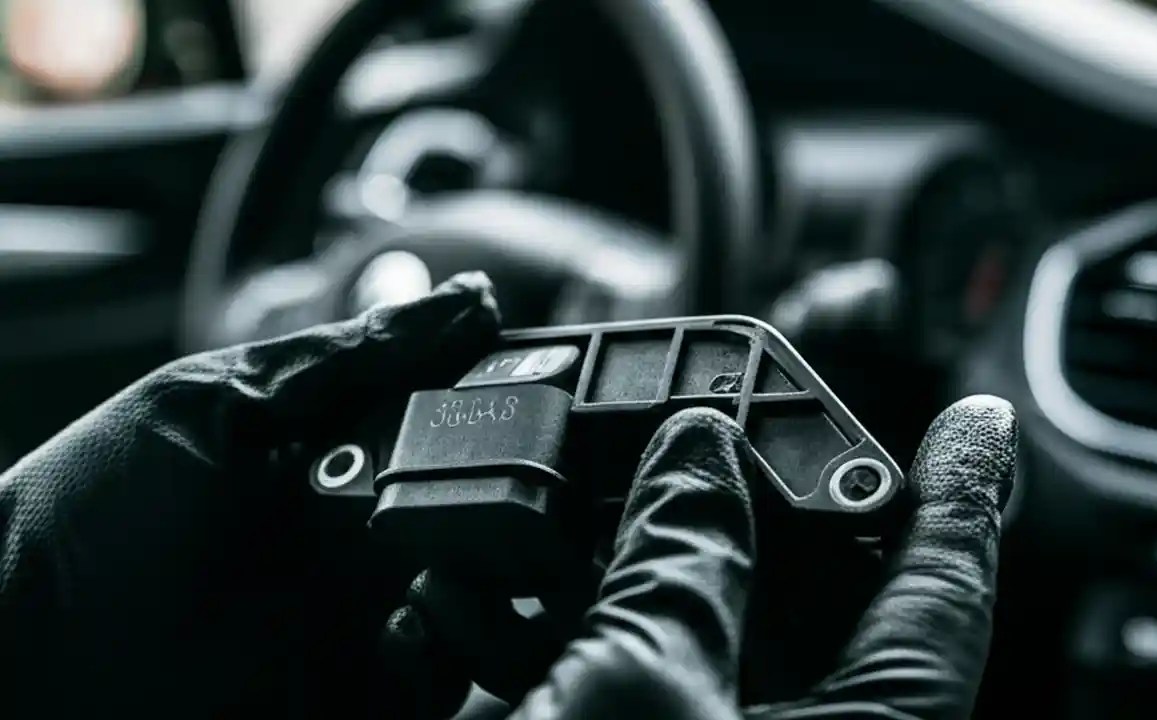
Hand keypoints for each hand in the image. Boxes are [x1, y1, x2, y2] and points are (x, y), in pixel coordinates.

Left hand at [0, 272, 499, 716]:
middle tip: (505, 502)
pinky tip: (401, 628)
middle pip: (486, 523)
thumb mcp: (217, 402)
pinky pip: (435, 687)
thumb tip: (467, 298)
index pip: (457, 436)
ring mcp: (358, 622)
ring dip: (486, 585)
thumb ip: (342, 357)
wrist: (14, 645)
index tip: (545, 407)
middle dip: (517, 511)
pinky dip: (442, 658)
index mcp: (341, 457)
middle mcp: (363, 539)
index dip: (506, 424)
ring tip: (435, 573)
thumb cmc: (89, 512)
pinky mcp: (347, 695)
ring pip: (481, 606)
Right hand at [402, 397, 1016, 718]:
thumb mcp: (640, 692)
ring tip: (527, 518)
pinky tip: (459, 619)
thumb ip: (681, 562)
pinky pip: (610, 692)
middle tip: (693, 434)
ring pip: (681, 643)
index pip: (943, 595)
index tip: (977, 422)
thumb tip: (698, 456)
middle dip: (731, 511)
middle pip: (802, 602)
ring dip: (593, 577)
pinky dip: (538, 649)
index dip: (961, 493)